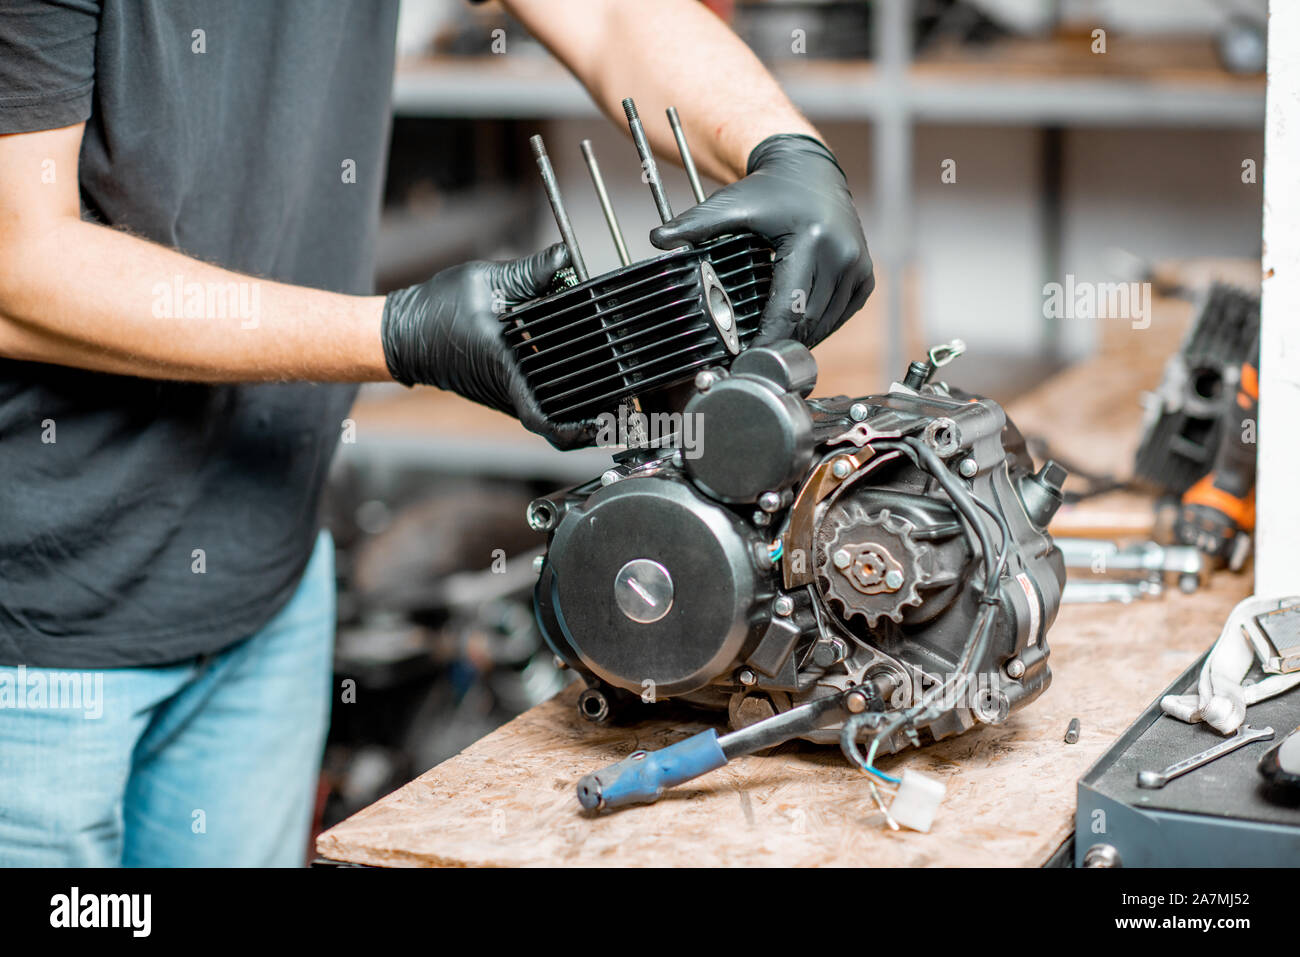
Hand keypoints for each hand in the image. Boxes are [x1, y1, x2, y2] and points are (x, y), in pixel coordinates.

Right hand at [380, 243, 597, 449]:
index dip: (576, 428)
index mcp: (503, 369)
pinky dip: (566, 400)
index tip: (604, 422)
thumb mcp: (484, 281)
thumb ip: (530, 272)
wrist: (402, 333)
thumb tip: (565, 257)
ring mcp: (505, 397)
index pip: (544, 417)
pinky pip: (540, 403)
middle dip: (593, 422)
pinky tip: (589, 381)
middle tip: (626, 409)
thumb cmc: (435, 310)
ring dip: (582, 412)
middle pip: (558, 422)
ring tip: (616, 398)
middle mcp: (506, 391)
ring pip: (551, 414)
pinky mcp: (503, 392)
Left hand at [650, 134, 872, 347]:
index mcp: (812, 241)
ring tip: (771, 346)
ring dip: (800, 337)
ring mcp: (858, 267)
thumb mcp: (731, 204)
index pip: (788, 309)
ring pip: (826, 324)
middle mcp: (842, 255)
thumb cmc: (770, 189)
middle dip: (779, 342)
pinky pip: (840, 314)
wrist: (810, 170)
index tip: (746, 359)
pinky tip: (797, 326)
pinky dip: (819, 325)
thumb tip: (657, 240)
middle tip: (752, 358)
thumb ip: (695, 225)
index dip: (766, 340)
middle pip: (808, 322)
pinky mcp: (865, 276)